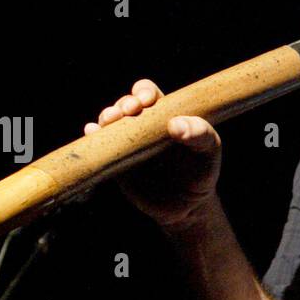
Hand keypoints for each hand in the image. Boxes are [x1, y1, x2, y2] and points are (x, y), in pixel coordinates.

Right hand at [84, 79, 221, 228]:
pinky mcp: (116, 164)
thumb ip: (201, 134)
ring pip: (109, 123)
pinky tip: (91, 132)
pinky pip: (99, 147)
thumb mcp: (209, 152)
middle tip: (126, 112)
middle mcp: (142, 125)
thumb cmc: (201, 172)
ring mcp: (127, 144)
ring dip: (106, 118)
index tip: (147, 101)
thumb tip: (176, 124)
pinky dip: (92, 137)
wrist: (187, 207)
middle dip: (122, 105)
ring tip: (110, 122)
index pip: (148, 93)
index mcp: (164, 114)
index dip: (143, 92)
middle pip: (124, 105)